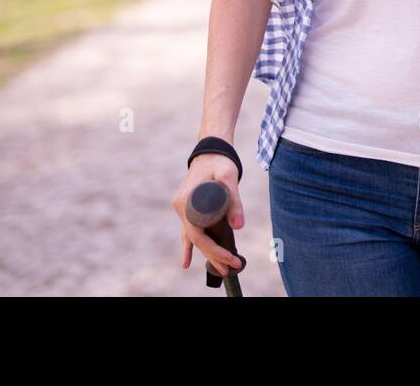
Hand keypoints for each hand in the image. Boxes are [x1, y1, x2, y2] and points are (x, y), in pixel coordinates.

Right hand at [172, 153, 245, 276]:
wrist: (210, 148)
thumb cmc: (220, 161)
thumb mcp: (229, 176)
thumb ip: (234, 200)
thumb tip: (238, 226)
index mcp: (186, 202)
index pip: (198, 235)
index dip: (214, 250)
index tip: (231, 258)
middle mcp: (181, 208)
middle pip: (195, 239)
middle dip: (213, 256)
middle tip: (231, 270)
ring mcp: (183, 209)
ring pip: (193, 237)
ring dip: (206, 254)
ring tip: (220, 270)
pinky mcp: (188, 209)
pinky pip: (189, 231)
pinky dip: (189, 247)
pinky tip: (186, 263)